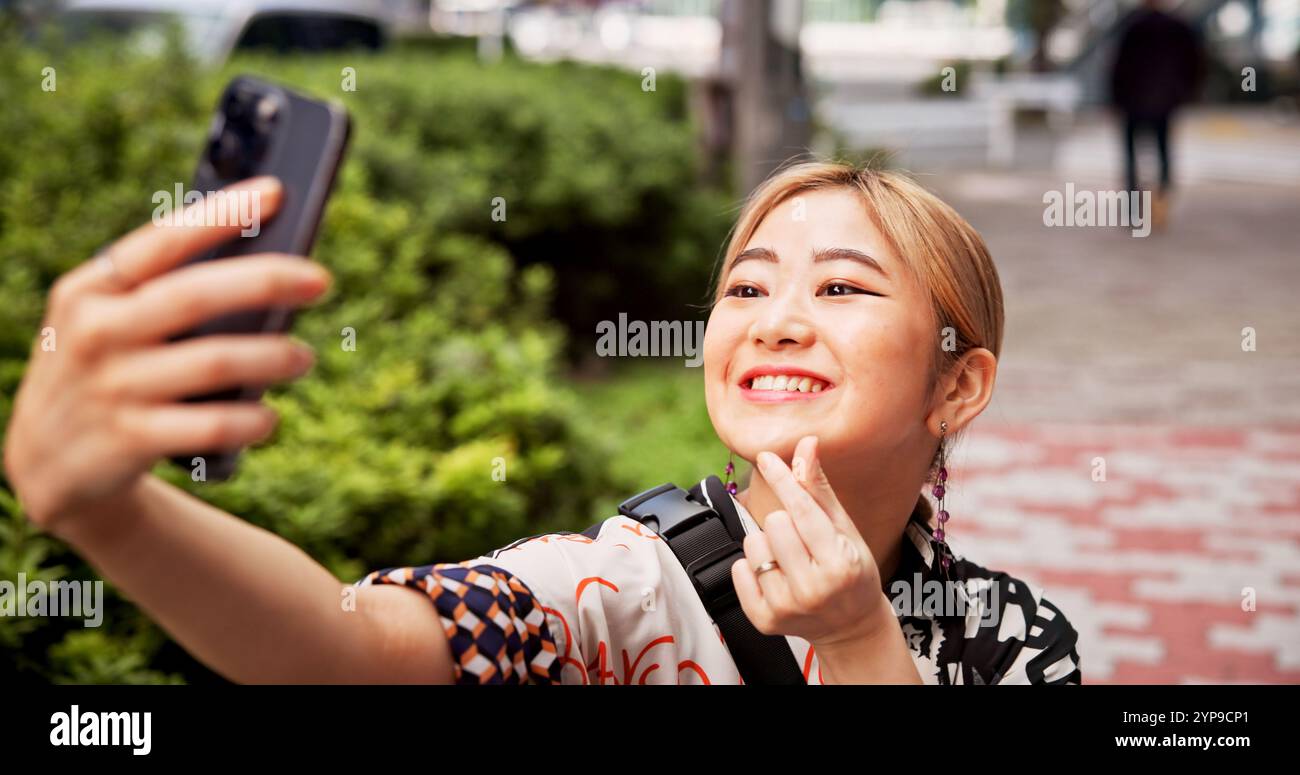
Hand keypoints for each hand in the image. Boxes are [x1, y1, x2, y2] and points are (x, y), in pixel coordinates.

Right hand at [3, 176, 330, 535]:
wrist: (48, 462)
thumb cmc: (108, 370)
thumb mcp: (109, 321)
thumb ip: (166, 292)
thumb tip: (270, 269)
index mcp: (91, 289)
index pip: (163, 240)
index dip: (222, 214)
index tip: (277, 192)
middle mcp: (96, 332)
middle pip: (196, 295)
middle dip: (267, 281)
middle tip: (320, 279)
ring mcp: (112, 387)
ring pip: (215, 361)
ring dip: (273, 357)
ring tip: (303, 358)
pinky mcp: (129, 440)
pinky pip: (211, 425)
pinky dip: (251, 419)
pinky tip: (268, 417)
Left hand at [730, 435, 891, 649]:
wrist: (851, 628)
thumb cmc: (851, 571)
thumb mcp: (844, 530)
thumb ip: (820, 489)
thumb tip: (806, 444)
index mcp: (839, 563)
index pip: (802, 510)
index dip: (783, 478)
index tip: (767, 457)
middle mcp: (812, 589)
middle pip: (774, 523)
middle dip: (784, 522)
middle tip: (802, 540)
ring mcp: (786, 607)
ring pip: (753, 544)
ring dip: (767, 544)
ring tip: (790, 559)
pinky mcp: (764, 620)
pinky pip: (738, 570)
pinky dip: (751, 567)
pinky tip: (776, 575)